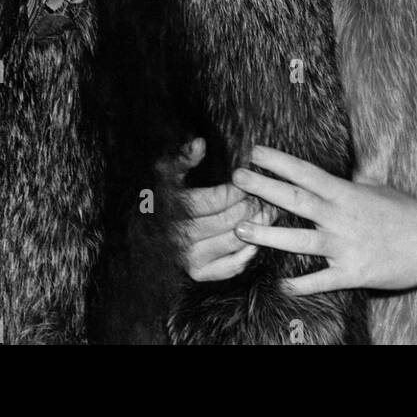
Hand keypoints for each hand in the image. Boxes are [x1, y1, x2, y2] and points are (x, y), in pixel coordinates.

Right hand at [157, 137, 276, 282]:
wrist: (147, 233)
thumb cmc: (161, 196)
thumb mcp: (168, 172)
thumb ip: (184, 157)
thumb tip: (200, 144)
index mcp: (173, 210)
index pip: (214, 201)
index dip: (235, 191)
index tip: (248, 181)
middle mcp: (179, 237)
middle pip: (226, 221)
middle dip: (249, 207)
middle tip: (265, 196)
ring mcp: (188, 258)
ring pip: (230, 243)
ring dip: (253, 228)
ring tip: (269, 213)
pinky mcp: (197, 272)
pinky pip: (227, 267)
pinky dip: (245, 255)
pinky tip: (256, 240)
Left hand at [232, 144, 416, 295]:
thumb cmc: (407, 213)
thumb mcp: (379, 189)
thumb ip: (356, 182)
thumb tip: (349, 171)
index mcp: (346, 192)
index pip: (305, 172)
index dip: (278, 161)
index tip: (255, 152)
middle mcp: (341, 216)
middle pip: (295, 199)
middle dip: (264, 187)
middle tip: (236, 177)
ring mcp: (345, 246)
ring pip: (299, 239)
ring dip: (268, 234)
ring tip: (241, 228)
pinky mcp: (353, 273)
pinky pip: (321, 280)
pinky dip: (300, 284)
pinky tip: (279, 286)